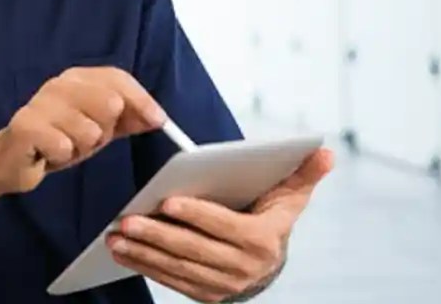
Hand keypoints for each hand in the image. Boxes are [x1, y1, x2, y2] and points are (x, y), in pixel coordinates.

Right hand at [0, 67, 166, 194]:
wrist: (11, 160)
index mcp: (77, 78)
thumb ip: (127, 119)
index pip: (117, 78)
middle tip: (86, 140)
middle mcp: (58, 85)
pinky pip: (64, 147)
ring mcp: (40, 103)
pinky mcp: (25, 126)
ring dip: (81, 148)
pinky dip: (61, 157)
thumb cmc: (57, 140)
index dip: (141, 99)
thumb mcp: (98, 128)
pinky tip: (48, 154)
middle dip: (105, 131)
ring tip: (64, 147)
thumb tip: (158, 117)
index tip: (159, 121)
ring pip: (88, 131)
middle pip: (108, 102)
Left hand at [106, 147, 333, 302]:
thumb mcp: (289, 197)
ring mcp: (224, 285)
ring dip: (143, 252)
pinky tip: (121, 250)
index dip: (196, 215)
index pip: (224, 227)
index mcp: (263, 241)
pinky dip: (143, 266)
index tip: (166, 202)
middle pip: (194, 250)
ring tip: (116, 235)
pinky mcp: (206, 294)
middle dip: (157, 235)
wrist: (269, 264)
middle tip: (127, 219)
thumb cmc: (270, 218)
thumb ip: (303, 174)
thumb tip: (324, 150)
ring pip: (177, 268)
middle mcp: (244, 268)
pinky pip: (170, 280)